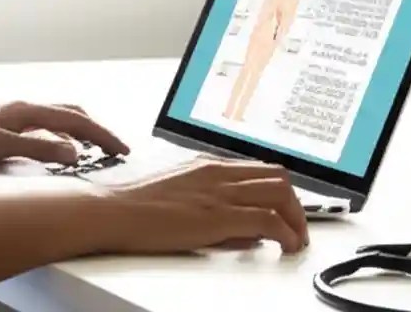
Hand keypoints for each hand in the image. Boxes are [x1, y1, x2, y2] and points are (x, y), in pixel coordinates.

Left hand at [0, 101, 130, 165]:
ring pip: (55, 116)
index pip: (76, 120)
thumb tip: (75, 152)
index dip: (103, 135)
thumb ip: (37, 149)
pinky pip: (39, 124)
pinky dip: (57, 133)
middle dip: (96, 129)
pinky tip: (50, 147)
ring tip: (90, 149)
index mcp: (26, 110)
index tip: (123, 150)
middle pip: (70, 112)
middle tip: (114, 149)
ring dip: (77, 130)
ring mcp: (9, 112)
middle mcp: (21, 106)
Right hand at [96, 156, 309, 253]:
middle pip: (277, 176)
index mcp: (207, 165)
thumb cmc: (134, 205)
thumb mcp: (178, 193)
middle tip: (296, 226)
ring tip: (296, 239)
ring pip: (280, 192)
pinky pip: (268, 220)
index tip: (286, 210)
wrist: (113, 211)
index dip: (280, 192)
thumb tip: (242, 226)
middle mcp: (218, 173)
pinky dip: (286, 233)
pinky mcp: (218, 216)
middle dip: (294, 203)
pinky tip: (286, 246)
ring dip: (297, 218)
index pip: (259, 169)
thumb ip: (210, 202)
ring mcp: (219, 192)